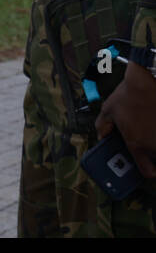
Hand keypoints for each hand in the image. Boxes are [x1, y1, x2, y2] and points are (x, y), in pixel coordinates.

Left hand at [96, 60, 155, 177]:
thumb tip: (102, 137)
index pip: (148, 171)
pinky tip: (154, 119)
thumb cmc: (128, 95)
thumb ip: (103, 127)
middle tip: (146, 139)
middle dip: (153, 153)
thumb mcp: (108, 110)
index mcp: (136, 144)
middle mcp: (154, 144)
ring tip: (150, 125)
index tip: (149, 168)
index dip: (148, 172)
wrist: (148, 80)